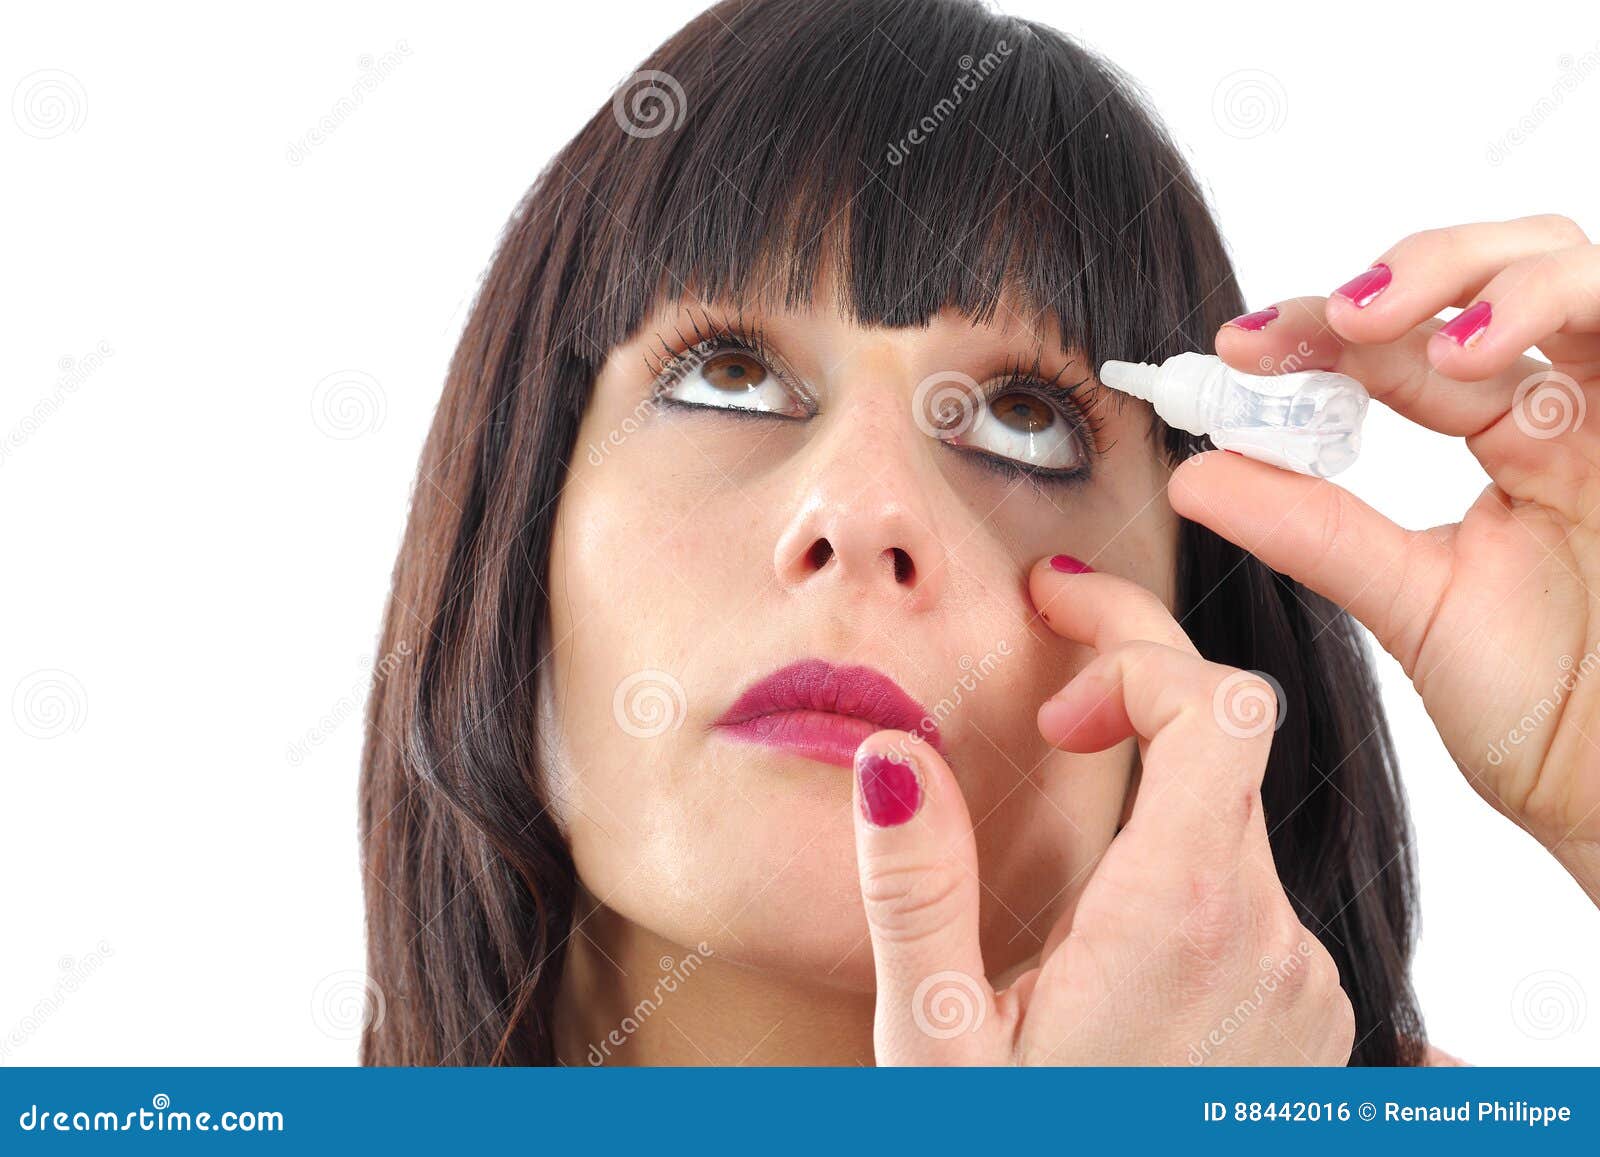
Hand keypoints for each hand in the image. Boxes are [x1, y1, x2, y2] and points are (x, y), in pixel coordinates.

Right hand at [849, 560, 1353, 1064]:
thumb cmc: (1018, 1147)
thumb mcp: (935, 1039)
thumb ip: (915, 889)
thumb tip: (891, 755)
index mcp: (1178, 917)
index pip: (1212, 703)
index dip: (1131, 644)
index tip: (1054, 667)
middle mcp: (1267, 936)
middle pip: (1222, 746)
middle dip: (1130, 702)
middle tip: (1045, 703)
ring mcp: (1300, 980)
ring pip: (1229, 822)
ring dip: (1148, 802)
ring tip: (1056, 874)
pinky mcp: (1305, 1015)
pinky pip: (1247, 896)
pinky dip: (1181, 873)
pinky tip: (1105, 943)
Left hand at [1170, 214, 1599, 903]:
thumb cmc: (1547, 712)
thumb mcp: (1409, 602)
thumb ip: (1309, 529)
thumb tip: (1190, 474)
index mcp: (1516, 443)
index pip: (1412, 345)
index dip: (1321, 329)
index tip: (1235, 349)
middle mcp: (1577, 413)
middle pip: (1501, 269)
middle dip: (1405, 271)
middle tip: (1320, 322)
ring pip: (1570, 268)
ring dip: (1471, 274)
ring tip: (1377, 329)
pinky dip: (1553, 302)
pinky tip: (1471, 353)